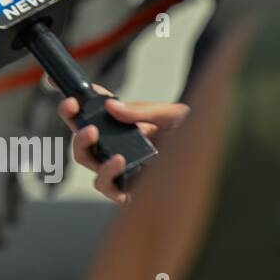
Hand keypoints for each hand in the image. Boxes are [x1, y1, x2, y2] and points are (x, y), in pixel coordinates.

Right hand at [57, 85, 189, 204]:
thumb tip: (111, 106)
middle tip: (72, 108)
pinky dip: (106, 172)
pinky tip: (117, 160)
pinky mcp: (127, 193)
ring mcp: (121, 171)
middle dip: (70, 119)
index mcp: (126, 127)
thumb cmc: (196, 142)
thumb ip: (141, 110)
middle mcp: (119, 148)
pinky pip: (105, 185)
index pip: (94, 111)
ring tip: (91, 133)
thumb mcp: (171, 115)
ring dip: (80, 144)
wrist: (220, 168)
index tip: (60, 87)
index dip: (76, 101)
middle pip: (82, 135)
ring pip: (85, 160)